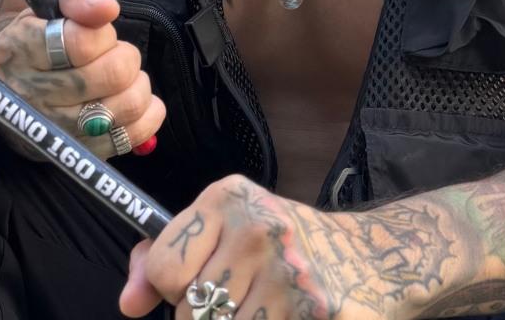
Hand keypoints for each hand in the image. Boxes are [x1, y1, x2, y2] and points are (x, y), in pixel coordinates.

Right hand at [0, 0, 164, 157]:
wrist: (23, 83)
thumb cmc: (43, 34)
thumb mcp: (51, 3)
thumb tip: (107, 9)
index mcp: (17, 51)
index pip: (80, 42)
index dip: (102, 33)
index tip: (96, 31)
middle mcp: (30, 95)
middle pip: (112, 74)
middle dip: (125, 56)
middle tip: (114, 53)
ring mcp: (56, 129)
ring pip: (128, 104)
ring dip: (137, 83)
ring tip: (122, 74)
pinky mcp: (79, 151)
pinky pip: (133, 135)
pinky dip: (147, 112)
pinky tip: (132, 96)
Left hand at [120, 175, 445, 319]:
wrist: (375, 258)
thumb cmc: (283, 247)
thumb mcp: (226, 229)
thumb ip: (167, 256)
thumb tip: (129, 303)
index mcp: (229, 197)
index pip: (165, 269)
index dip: (174, 289)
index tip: (196, 283)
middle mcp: (260, 228)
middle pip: (192, 312)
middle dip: (208, 317)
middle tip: (241, 300)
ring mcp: (291, 274)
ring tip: (262, 310)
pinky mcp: (317, 313)